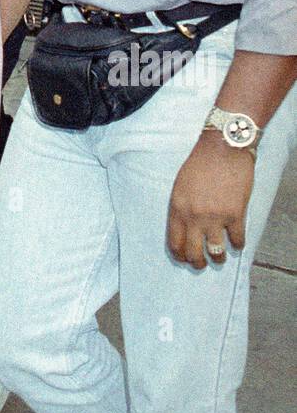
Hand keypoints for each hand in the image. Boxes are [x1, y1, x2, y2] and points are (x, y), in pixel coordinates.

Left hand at [167, 132, 254, 269]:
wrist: (223, 148)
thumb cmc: (200, 163)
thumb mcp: (180, 185)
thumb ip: (181, 208)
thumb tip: (185, 228)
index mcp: (178, 208)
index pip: (175, 243)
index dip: (180, 255)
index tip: (185, 258)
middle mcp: (194, 217)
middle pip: (193, 253)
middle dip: (197, 263)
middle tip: (202, 264)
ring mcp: (215, 217)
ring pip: (216, 252)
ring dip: (218, 258)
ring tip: (220, 257)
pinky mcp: (235, 215)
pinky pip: (237, 241)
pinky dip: (238, 244)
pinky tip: (237, 241)